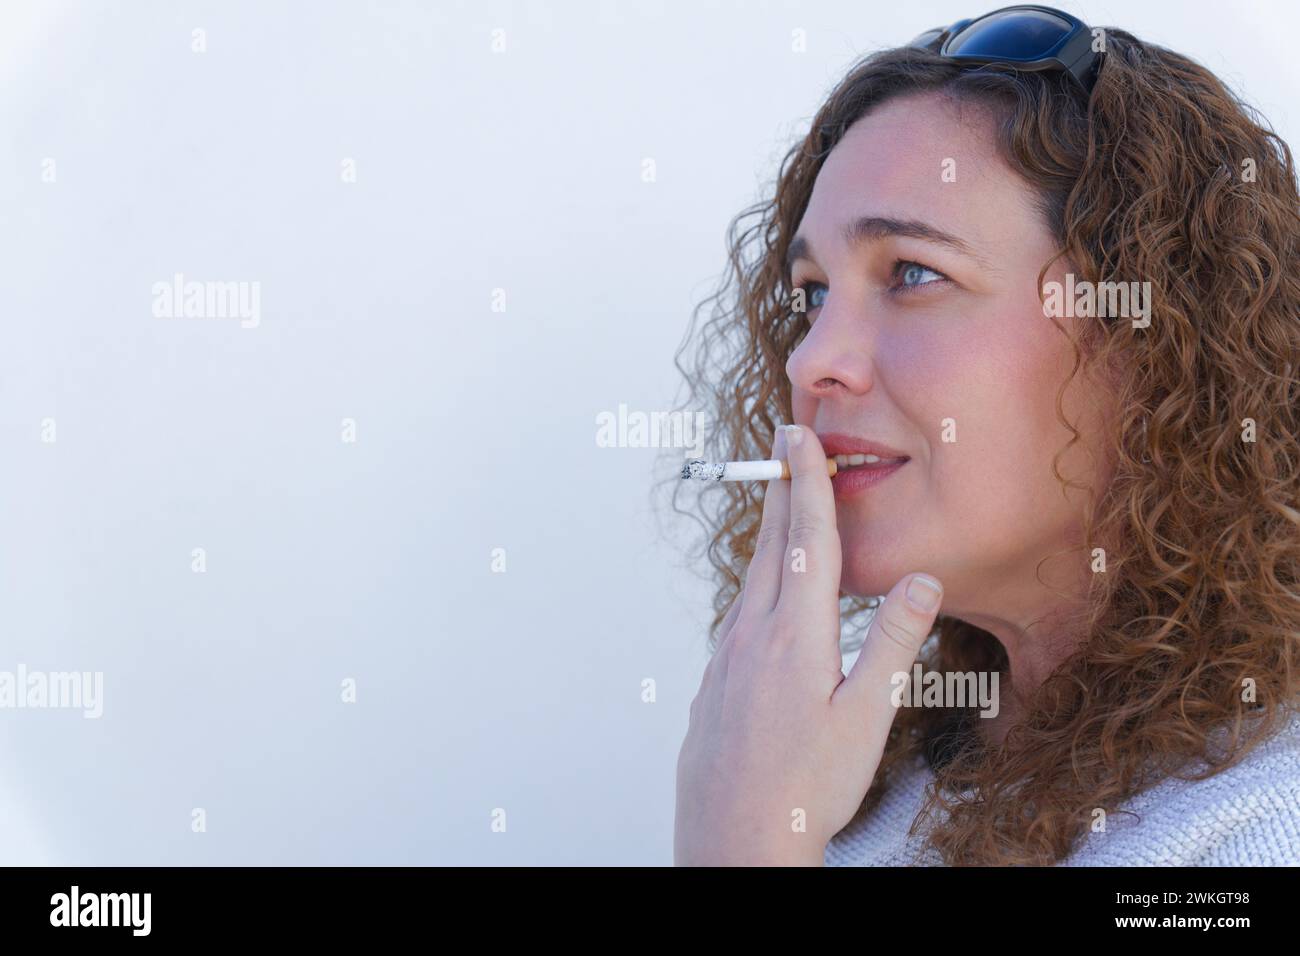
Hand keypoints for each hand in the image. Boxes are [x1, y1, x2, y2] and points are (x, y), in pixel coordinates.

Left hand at [674, 423, 943, 865]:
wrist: (732, 840)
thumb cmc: (805, 787)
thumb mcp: (867, 718)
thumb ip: (894, 643)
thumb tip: (923, 578)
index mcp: (795, 635)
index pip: (806, 539)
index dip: (806, 482)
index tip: (799, 434)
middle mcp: (752, 635)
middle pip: (769, 546)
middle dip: (780, 490)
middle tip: (784, 444)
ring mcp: (725, 659)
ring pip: (749, 580)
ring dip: (766, 534)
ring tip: (778, 506)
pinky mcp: (712, 685)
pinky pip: (737, 616)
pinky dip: (754, 584)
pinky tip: (762, 598)